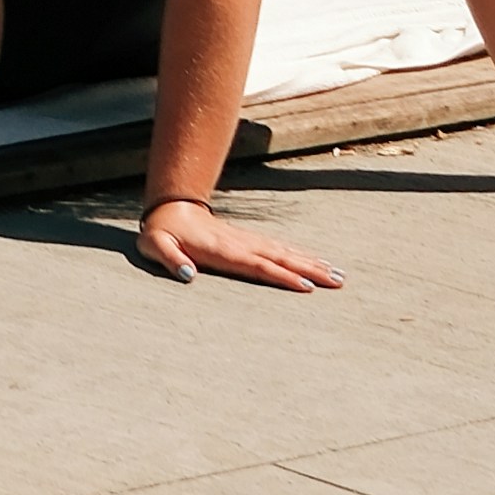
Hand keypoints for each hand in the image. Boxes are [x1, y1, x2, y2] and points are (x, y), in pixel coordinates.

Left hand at [130, 192, 341, 292]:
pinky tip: (316, 261)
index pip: (259, 266)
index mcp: (223, 251)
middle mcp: (241, 245)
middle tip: (339, 281)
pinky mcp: (249, 241)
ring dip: (312, 262)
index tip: (307, 286)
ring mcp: (247, 241)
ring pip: (285, 252)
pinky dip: (300, 254)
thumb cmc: (161, 233)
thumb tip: (188, 275)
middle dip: (311, 270)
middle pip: (281, 258)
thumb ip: (170, 259)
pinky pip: (279, 248)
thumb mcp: (156, 246)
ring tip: (337, 274)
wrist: (169, 208)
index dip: (282, 276)